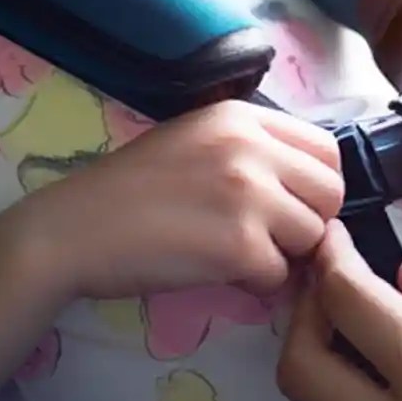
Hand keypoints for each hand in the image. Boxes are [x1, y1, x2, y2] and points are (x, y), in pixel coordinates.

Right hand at [10, 100, 343, 300]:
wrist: (71, 232)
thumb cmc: (128, 191)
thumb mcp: (193, 140)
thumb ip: (250, 149)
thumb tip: (305, 183)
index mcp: (242, 117)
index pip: (328, 149)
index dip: (315, 184)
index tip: (288, 204)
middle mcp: (252, 149)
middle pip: (330, 193)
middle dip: (307, 221)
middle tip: (267, 236)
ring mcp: (249, 197)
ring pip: (313, 236)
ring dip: (283, 254)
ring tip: (236, 253)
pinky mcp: (240, 247)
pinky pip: (280, 274)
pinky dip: (256, 283)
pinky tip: (218, 272)